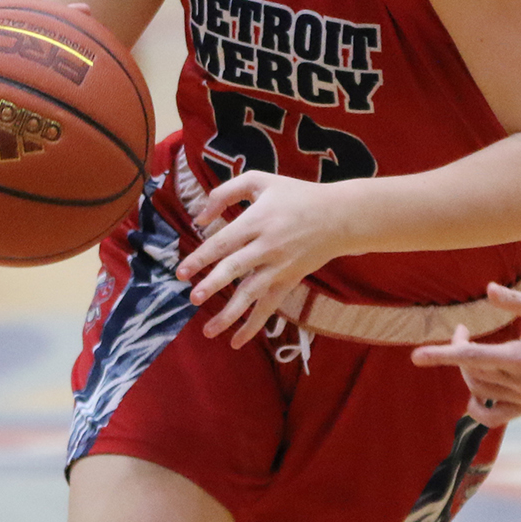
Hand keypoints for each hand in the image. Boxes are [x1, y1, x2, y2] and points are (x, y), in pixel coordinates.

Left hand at [175, 171, 356, 347]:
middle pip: (237, 268)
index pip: (224, 241)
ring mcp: (279, 266)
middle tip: (194, 298)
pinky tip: (237, 340)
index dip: (202, 257)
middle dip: (214, 284)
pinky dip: (254, 324)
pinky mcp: (289, 280)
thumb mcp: (260, 180)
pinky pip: (270, 306)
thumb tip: (199, 219)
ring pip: (252, 294)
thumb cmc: (295, 195)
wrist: (339, 216)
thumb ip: (225, 193)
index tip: (181, 272)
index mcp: (257, 220)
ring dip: (231, 314)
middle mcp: (267, 246)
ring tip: (209, 332)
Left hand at [410, 284, 520, 426]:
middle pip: (472, 373)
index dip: (442, 356)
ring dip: (468, 374)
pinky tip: (474, 392)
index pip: (470, 359)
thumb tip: (487, 290)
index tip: (416, 356)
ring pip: (481, 392)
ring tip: (471, 352)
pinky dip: (480, 407)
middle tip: (461, 331)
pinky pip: (496, 416)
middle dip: (458, 352)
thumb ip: (511, 300)